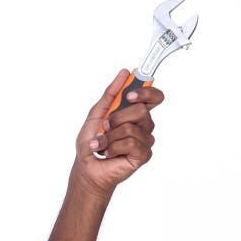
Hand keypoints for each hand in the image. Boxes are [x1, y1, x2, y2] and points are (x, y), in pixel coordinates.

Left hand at [72, 68, 163, 196]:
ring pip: (132, 128)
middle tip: (105, 127)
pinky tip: (109, 153)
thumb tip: (125, 73)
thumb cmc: (92, 142)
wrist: (86, 166)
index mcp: (134, 113)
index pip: (153, 97)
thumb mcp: (96, 114)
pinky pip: (132, 143)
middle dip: (117, 118)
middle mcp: (143, 125)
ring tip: (103, 144)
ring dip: (110, 136)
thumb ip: (110, 94)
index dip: (147, 92)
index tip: (130, 94)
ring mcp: (145, 140)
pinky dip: (114, 147)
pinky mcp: (143, 155)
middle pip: (141, 110)